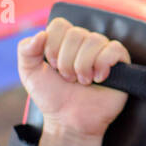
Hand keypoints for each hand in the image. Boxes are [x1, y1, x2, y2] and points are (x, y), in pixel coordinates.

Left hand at [17, 18, 130, 139]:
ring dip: (83, 66)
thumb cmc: (52, 97)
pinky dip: (103, 64)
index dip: (53, 46)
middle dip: (67, 61)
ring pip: (94, 41)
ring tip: (82, 82)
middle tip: (68, 79)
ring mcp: (102, 51)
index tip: (53, 67)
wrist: (69, 121)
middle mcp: (84, 42)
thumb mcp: (29, 73)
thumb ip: (26, 50)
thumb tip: (40, 34)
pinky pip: (114, 49)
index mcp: (64, 41)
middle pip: (76, 33)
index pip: (60, 25)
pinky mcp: (120, 62)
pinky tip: (98, 78)